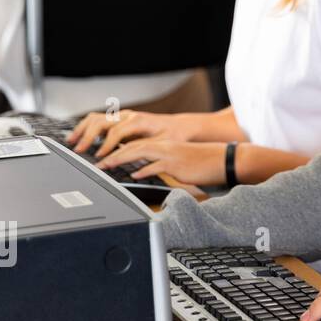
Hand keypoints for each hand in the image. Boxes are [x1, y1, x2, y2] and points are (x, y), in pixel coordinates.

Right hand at [68, 109, 196, 157]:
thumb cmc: (172, 135)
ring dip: (82, 129)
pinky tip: (80, 137)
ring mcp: (122, 116)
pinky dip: (86, 127)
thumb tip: (124, 157)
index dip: (106, 145)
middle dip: (88, 136)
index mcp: (139, 121)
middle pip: (101, 121)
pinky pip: (98, 120)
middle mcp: (128, 116)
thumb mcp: (161, 144)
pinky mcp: (119, 119)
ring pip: (96, 117)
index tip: (99, 157)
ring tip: (72, 142)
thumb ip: (142, 149)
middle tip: (79, 150)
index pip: (116, 132)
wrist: (178, 126)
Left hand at [96, 138, 225, 186]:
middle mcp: (165, 147)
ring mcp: (170, 155)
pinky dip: (144, 170)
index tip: (104, 159)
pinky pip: (157, 166)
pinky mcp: (177, 164)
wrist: (223, 160)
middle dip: (113, 154)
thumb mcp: (178, 161)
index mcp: (164, 146)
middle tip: (98, 163)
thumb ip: (159, 164)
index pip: (136, 144)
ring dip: (121, 158)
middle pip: (134, 146)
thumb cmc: (202, 163)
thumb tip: (141, 172)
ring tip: (107, 166)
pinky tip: (135, 176)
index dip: (118, 150)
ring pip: (141, 152)